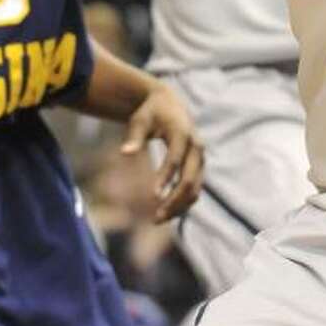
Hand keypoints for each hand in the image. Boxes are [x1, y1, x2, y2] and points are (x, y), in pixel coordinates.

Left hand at [121, 82, 203, 221]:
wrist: (170, 104)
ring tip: (156, 220)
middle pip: (189, 179)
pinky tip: (165, 213)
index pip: (175, 159)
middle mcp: (196, 146)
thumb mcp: (139, 120)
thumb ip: (134, 137)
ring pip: (195, 188)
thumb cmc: (151, 113)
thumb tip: (125, 153)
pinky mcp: (199, 167)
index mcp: (182, 132)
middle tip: (154, 219)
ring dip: (179, 206)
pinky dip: (183, 203)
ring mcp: (200, 158)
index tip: (152, 196)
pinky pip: (195, 189)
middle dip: (174, 200)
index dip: (165, 178)